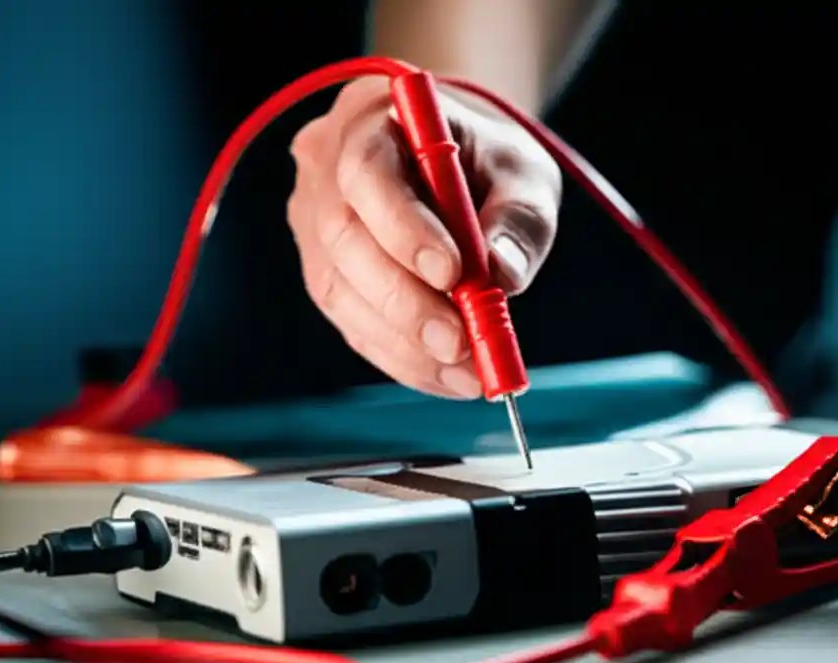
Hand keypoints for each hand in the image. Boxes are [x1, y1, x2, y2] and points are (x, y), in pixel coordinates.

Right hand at [286, 77, 560, 397]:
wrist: (461, 164)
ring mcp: (312, 217)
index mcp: (370, 114)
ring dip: (404, 341)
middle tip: (461, 343)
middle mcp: (325, 162)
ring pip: (339, 288)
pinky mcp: (323, 268)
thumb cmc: (492, 162)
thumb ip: (519, 220)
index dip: (403, 227)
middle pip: (344, 237)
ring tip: (467, 371)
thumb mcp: (525, 175)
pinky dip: (399, 354)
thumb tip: (502, 275)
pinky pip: (350, 320)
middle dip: (405, 302)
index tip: (452, 274)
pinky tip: (445, 374)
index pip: (367, 171)